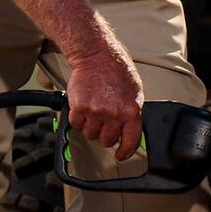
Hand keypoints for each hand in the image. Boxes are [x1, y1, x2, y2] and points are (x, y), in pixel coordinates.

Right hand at [65, 37, 144, 160]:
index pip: (131, 141)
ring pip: (90, 134)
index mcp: (131, 110)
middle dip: (105, 134)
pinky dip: (78, 119)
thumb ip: (132, 113)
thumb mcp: (134, 92)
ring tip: (94, 110)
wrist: (97, 56)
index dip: (125, 151)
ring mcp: (96, 112)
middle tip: (104, 122)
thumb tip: (130, 131)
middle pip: (107, 141)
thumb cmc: (117, 71)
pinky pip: (76, 125)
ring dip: (91, 126)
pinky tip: (84, 107)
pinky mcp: (79, 108)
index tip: (121, 155)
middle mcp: (114, 113)